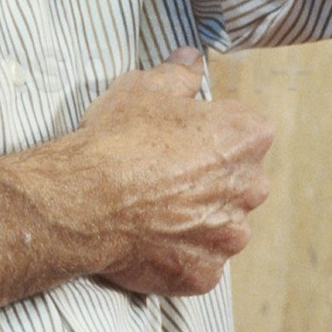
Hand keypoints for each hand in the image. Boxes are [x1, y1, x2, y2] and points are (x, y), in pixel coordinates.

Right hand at [0, 64, 272, 311]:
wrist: (81, 200)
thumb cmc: (116, 139)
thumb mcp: (143, 88)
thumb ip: (178, 74)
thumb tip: (191, 58)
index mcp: (247, 137)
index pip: (244, 132)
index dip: (208, 134)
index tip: (178, 140)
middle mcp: (250, 188)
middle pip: (238, 182)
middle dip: (210, 180)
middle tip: (163, 177)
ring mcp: (228, 236)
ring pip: (221, 226)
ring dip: (197, 220)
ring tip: (154, 212)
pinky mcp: (204, 273)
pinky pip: (198, 263)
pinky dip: (179, 255)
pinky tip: (149, 240)